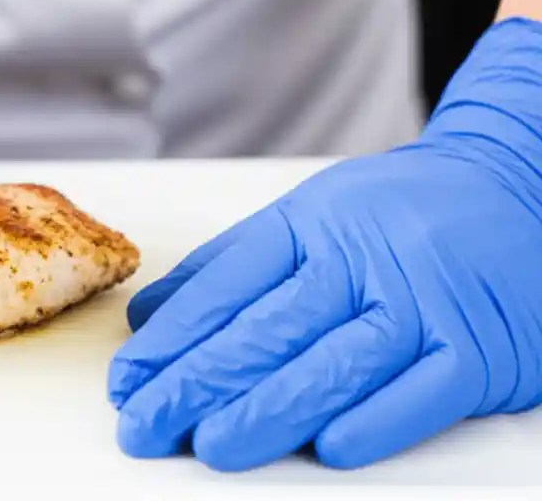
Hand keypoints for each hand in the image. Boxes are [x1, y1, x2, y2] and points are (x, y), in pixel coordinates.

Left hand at [108, 18, 541, 470]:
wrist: (521, 182)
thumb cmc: (400, 212)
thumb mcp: (311, 216)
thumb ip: (229, 267)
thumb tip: (147, 318)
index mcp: (312, 225)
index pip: (227, 286)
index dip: (173, 339)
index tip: (127, 380)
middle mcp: (363, 260)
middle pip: (267, 329)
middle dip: (196, 383)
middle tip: (144, 425)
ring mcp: (423, 303)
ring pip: (333, 363)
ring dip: (267, 410)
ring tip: (208, 444)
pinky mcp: (480, 349)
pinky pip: (422, 393)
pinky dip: (373, 420)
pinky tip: (324, 447)